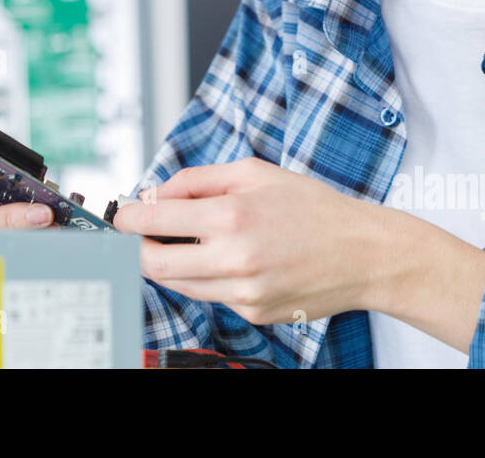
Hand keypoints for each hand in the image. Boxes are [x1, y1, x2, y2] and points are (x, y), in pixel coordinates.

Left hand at [111, 157, 386, 325]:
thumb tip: (155, 194)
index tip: (122, 215)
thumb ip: (197, 180)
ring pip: (178, 283)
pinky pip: (210, 295)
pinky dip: (206, 276)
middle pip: (153, 264)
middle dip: (137, 248)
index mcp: (232, 215)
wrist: (362, 253)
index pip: (154, 222)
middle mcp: (233, 258)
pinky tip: (226, 258)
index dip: (128, 218)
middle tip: (139, 235)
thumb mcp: (253, 172)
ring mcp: (242, 291)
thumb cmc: (311, 206)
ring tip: (184, 241)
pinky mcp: (251, 313)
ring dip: (168, 263)